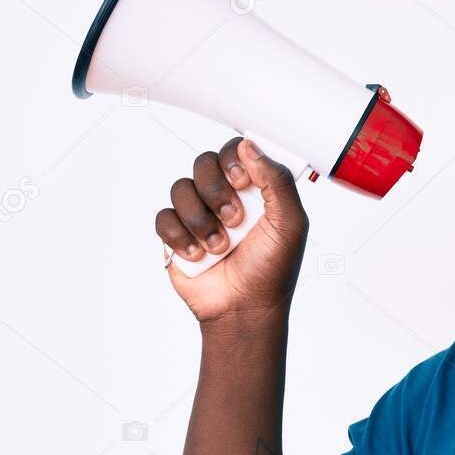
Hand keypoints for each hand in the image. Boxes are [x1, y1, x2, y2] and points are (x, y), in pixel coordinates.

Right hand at [155, 137, 308, 324]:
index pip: (235, 151)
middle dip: (218, 192)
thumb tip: (249, 144)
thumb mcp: (290, 223)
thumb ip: (277, 181)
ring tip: (220, 247)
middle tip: (236, 221)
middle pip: (204, 164)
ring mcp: (198, 215)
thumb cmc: (272, 270)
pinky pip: (164, 217)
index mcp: (254, 190)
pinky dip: (180, 236)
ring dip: (201, 220)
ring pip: (182, 189)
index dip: (233, 160)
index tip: (243, 182)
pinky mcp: (176, 235)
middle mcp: (224, 197)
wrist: (245, 309)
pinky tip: (198, 255)